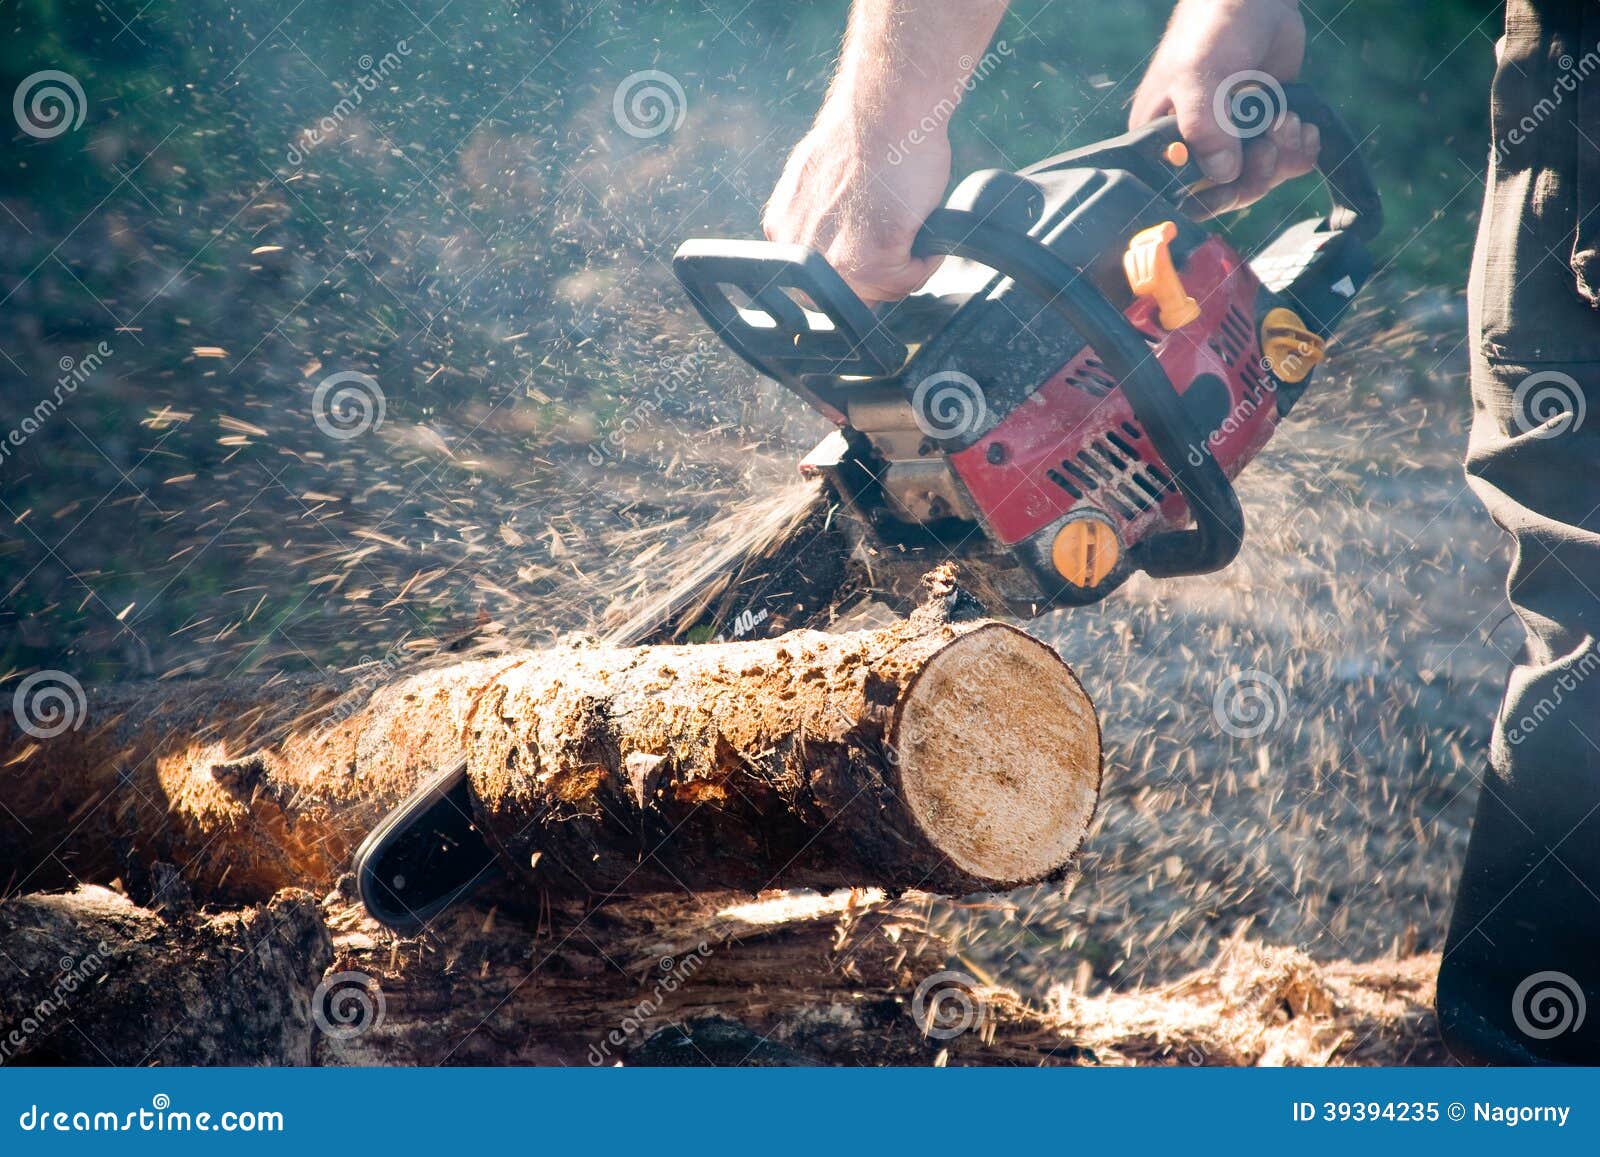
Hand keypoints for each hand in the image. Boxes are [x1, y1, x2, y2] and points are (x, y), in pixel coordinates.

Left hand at [762, 109, 949, 303]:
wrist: (884, 107)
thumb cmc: (864, 131)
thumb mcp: (821, 182)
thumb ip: (821, 218)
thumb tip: (843, 239)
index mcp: (784, 227)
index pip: (818, 279)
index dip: (851, 272)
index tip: (875, 255)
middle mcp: (800, 248)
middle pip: (846, 293)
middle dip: (877, 278)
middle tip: (900, 244)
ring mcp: (834, 257)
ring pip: (879, 293)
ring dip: (904, 268)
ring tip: (912, 228)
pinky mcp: (871, 257)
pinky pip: (908, 280)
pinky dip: (926, 260)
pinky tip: (922, 224)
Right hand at [1131, 0, 1318, 214]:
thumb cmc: (1211, 30)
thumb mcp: (1196, 76)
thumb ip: (1205, 127)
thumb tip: (1224, 173)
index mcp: (1162, 140)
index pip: (1181, 193)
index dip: (1213, 196)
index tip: (1238, 174)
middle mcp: (1196, 145)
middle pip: (1226, 192)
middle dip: (1255, 174)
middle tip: (1268, 143)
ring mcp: (1232, 137)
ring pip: (1260, 177)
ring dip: (1282, 156)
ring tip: (1287, 119)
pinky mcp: (1264, 126)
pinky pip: (1284, 158)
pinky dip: (1299, 149)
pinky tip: (1303, 126)